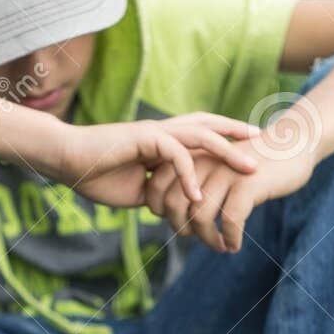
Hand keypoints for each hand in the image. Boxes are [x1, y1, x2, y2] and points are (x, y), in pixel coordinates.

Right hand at [44, 112, 261, 208]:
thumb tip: (179, 208)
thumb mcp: (138, 191)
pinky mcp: (142, 138)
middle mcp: (162, 132)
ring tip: (249, 167)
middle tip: (266, 144)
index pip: (202, 135)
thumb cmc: (97, 175)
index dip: (227, 139)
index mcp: (162, 142)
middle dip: (238, 134)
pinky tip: (198, 195)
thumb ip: (162, 193)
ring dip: (227, 151)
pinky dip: (188, 175)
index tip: (253, 150)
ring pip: (200, 136)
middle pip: (209, 125)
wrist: (67, 162)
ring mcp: (154, 133)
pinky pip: (174, 155)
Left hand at [146, 108, 320, 250]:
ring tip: (219, 246)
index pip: (158, 188)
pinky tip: (234, 245)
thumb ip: (198, 184)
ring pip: (201, 216)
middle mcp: (204, 162)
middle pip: (174, 204)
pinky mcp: (248, 183)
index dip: (162, 212)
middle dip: (182, 228)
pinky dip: (231, 238)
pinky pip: (231, 219)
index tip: (180, 225)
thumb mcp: (219, 169)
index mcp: (192, 157)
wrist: (292, 144)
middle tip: (198, 239)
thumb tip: (178, 216)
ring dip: (208, 239)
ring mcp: (226, 172)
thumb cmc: (254, 163)